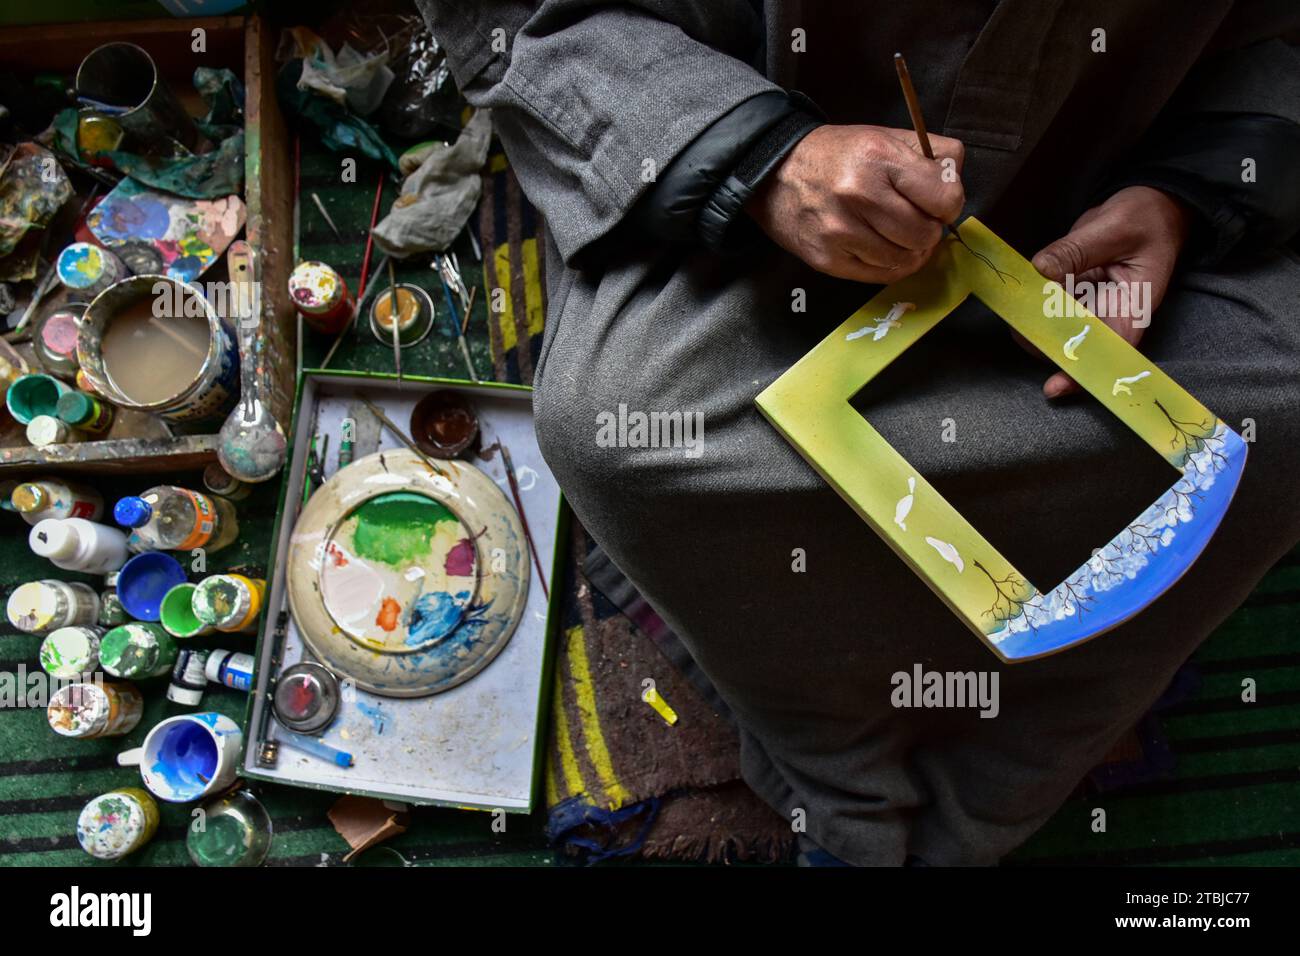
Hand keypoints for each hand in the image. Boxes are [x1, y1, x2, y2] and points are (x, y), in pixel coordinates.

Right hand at [745, 124, 964, 282]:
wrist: (774, 173)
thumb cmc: (836, 155)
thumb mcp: (884, 136)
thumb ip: (930, 154)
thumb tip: (956, 182)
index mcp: (879, 158)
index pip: (945, 198)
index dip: (948, 204)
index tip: (936, 202)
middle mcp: (859, 194)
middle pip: (926, 234)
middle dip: (928, 230)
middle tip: (914, 219)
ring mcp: (841, 232)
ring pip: (905, 260)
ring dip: (909, 251)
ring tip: (896, 234)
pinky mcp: (828, 260)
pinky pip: (881, 275)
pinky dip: (889, 265)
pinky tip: (882, 249)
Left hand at [1030, 186, 1192, 398]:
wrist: (1149, 204)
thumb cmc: (1146, 218)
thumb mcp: (1116, 228)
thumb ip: (1077, 249)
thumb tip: (1041, 270)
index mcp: (1132, 309)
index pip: (1108, 353)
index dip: (1081, 373)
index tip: (1054, 387)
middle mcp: (1109, 315)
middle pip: (1074, 347)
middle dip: (1043, 344)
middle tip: (1019, 325)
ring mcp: (1087, 305)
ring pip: (1054, 329)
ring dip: (1031, 323)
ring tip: (1014, 305)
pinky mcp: (1070, 292)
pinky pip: (1046, 306)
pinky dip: (1030, 302)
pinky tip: (1016, 291)